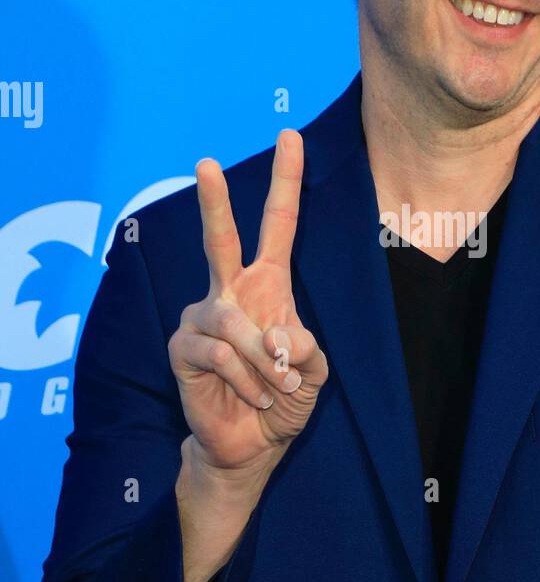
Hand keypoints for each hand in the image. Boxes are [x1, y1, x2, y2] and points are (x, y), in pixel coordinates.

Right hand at [168, 129, 327, 474]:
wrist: (252, 444)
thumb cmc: (284, 400)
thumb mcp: (314, 374)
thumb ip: (308, 350)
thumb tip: (279, 333)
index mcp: (268, 284)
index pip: (278, 225)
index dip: (286, 182)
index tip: (291, 137)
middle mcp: (230, 291)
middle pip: (221, 239)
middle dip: (213, 202)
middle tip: (205, 163)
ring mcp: (202, 317)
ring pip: (233, 323)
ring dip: (264, 363)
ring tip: (276, 388)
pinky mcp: (182, 347)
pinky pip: (218, 354)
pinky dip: (244, 379)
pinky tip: (251, 396)